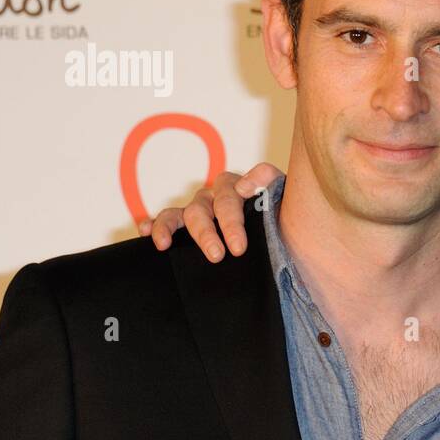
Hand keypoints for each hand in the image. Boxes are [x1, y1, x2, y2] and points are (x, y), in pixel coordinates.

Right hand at [137, 162, 284, 261]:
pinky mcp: (187, 226)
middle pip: (205, 207)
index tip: (238, 246)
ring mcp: (201, 210)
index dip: (232, 219)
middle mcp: (217, 197)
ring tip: (166, 244)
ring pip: (182, 213)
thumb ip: (272, 183)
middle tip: (218, 256)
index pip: (231, 194)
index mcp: (241, 189)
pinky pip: (166, 220)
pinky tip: (147, 234)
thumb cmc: (288, 223)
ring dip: (172, 227)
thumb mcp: (288, 202)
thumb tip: (245, 185)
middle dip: (209, 232)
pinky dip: (155, 224)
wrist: (292, 244)